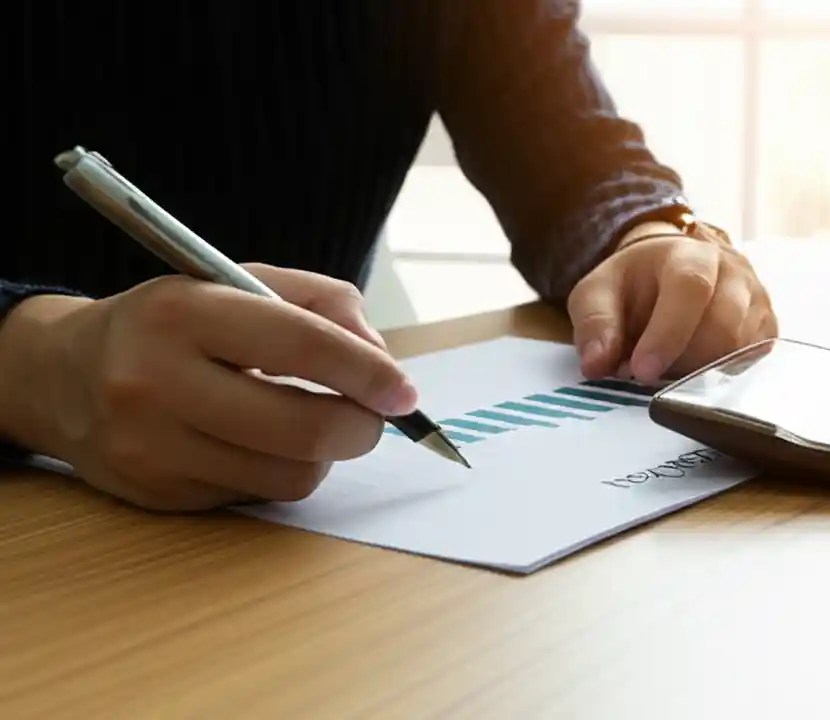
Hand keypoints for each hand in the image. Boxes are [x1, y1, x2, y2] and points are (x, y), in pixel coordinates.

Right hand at [0, 265, 414, 510]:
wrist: (63, 374)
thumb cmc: (174, 322)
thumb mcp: (238, 282)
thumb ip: (322, 304)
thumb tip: (383, 362)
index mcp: (183, 312)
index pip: (301, 345)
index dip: (368, 372)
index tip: (406, 392)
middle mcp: (157, 381)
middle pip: (303, 429)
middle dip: (361, 428)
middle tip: (373, 417)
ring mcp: (153, 447)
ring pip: (290, 476)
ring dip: (324, 456)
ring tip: (311, 424)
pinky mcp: (158, 495)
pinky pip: (258, 496)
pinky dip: (279, 472)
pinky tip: (257, 443)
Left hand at [567, 223, 777, 383]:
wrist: (668, 271)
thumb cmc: (634, 285)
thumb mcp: (597, 293)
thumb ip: (595, 324)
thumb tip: (596, 365)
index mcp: (690, 254)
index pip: (691, 288)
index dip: (668, 333)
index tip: (642, 371)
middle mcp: (734, 273)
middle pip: (724, 326)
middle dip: (682, 361)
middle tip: (648, 373)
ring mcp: (757, 301)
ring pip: (740, 350)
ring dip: (700, 372)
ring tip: (669, 366)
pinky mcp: (767, 329)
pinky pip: (753, 363)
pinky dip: (721, 377)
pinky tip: (695, 370)